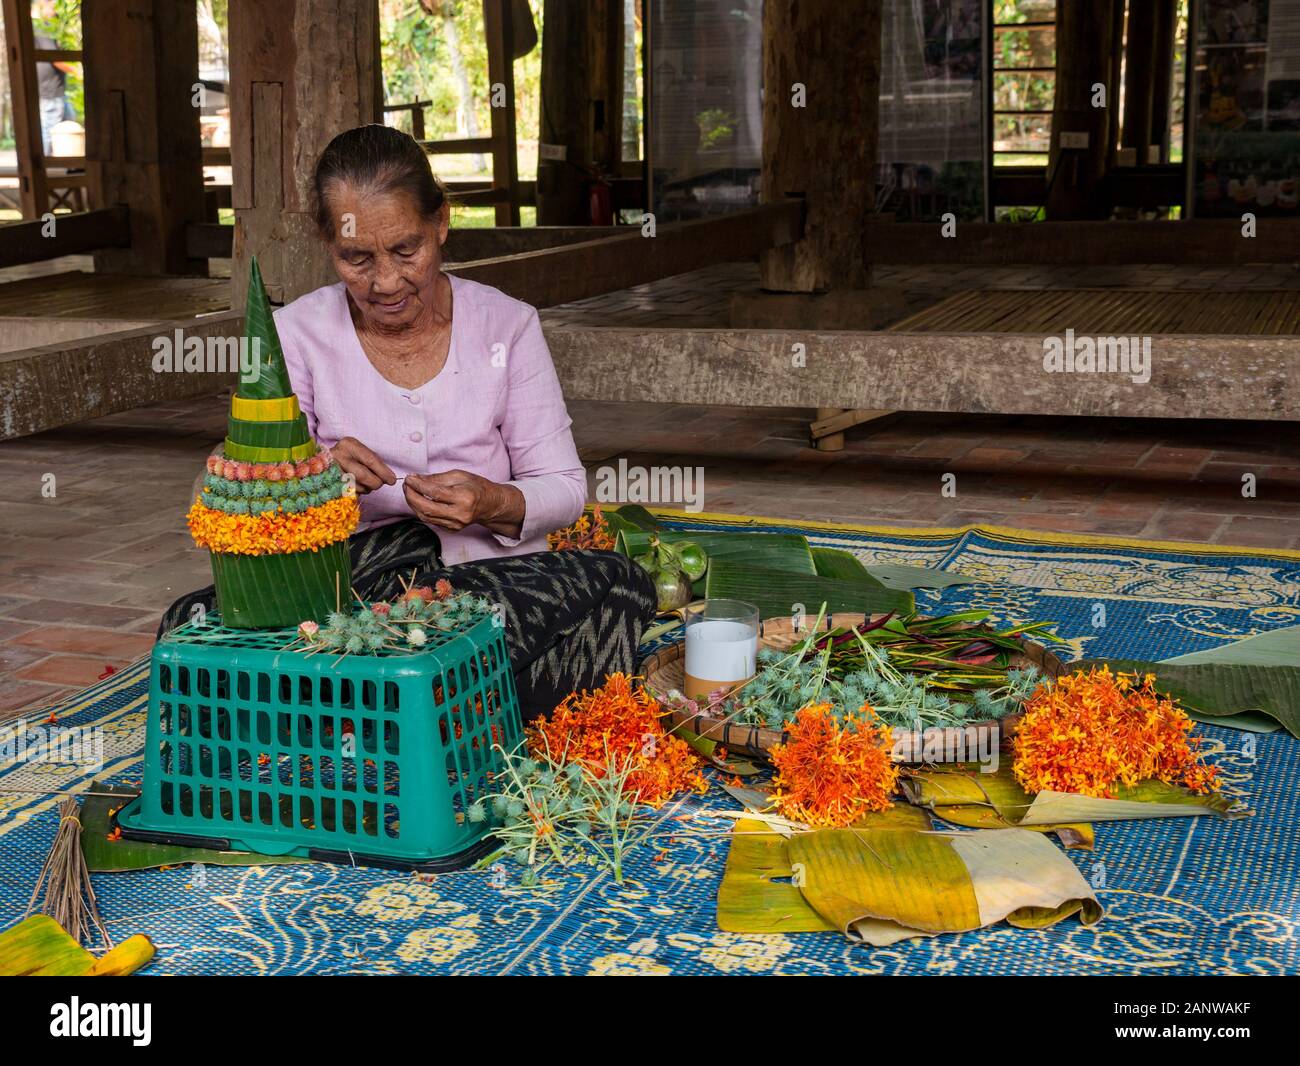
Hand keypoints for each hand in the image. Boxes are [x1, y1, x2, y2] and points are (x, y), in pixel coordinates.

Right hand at [332, 437, 396, 494]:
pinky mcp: (329, 484)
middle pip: (363, 475)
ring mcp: (331, 470)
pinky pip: (349, 493)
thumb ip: (374, 462)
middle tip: (380, 483)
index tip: (392, 480)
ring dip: (367, 488)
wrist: (323, 462)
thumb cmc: (349, 456)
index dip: (383, 472)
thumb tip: (390, 478)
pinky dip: (358, 492)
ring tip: (366, 483)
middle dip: (376, 482)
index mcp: (348, 444)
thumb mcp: (360, 452)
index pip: (370, 460)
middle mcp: (338, 456)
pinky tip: (356, 486)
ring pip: (357, 486)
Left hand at [404, 470, 523, 536]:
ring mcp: (456, 525)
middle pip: (427, 509)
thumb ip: (436, 478)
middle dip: (411, 497)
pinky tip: (419, 501)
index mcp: (464, 498)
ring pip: (426, 517)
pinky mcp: (452, 529)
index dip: (418, 485)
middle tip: (406, 486)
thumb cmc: (476, 487)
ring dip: (413, 504)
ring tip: (409, 492)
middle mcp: (460, 514)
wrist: (490, 505)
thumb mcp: (459, 475)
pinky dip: (422, 511)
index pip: (434, 493)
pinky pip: (431, 521)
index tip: (409, 478)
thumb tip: (416, 478)